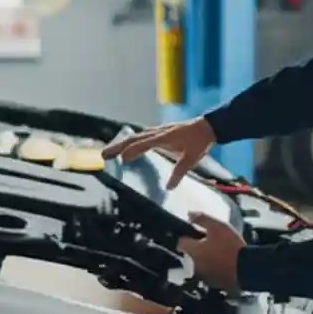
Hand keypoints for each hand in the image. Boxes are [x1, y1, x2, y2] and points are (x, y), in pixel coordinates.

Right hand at [101, 117, 216, 189]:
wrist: (208, 126)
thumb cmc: (200, 142)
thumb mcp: (191, 159)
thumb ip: (180, 172)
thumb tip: (169, 187)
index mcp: (164, 137)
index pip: (143, 144)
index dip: (131, 151)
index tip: (120, 159)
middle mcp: (158, 132)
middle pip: (133, 138)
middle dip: (117, 146)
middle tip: (104, 155)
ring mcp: (158, 131)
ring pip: (135, 136)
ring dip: (121, 143)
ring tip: (109, 152)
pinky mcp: (160, 132)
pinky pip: (141, 136)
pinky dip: (131, 142)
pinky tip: (127, 147)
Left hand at [177, 212, 245, 292]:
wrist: (247, 269)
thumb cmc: (231, 246)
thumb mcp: (218, 226)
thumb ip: (202, 219)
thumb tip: (189, 214)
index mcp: (193, 251)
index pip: (181, 243)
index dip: (187, 236)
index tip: (196, 233)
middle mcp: (194, 266)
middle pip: (190, 255)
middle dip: (197, 248)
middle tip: (211, 241)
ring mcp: (204, 277)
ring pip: (200, 265)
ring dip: (205, 259)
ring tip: (219, 252)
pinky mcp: (214, 284)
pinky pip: (210, 273)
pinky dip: (214, 268)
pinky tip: (225, 263)